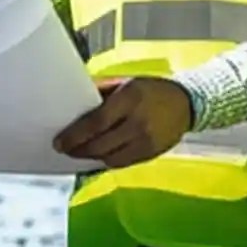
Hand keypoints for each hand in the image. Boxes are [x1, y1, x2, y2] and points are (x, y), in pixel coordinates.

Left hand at [52, 77, 193, 168]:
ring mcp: (147, 141)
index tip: (59, 141)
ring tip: (78, 152)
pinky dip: (107, 161)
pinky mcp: (151, 154)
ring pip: (111, 158)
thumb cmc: (149, 90)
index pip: (96, 122)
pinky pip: (123, 163)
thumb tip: (71, 102)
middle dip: (79, 149)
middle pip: (101, 144)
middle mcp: (139, 122)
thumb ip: (98, 92)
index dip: (75, 135)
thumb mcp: (123, 82)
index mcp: (129, 99)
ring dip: (91, 158)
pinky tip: (97, 155)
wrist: (186, 103)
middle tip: (64, 148)